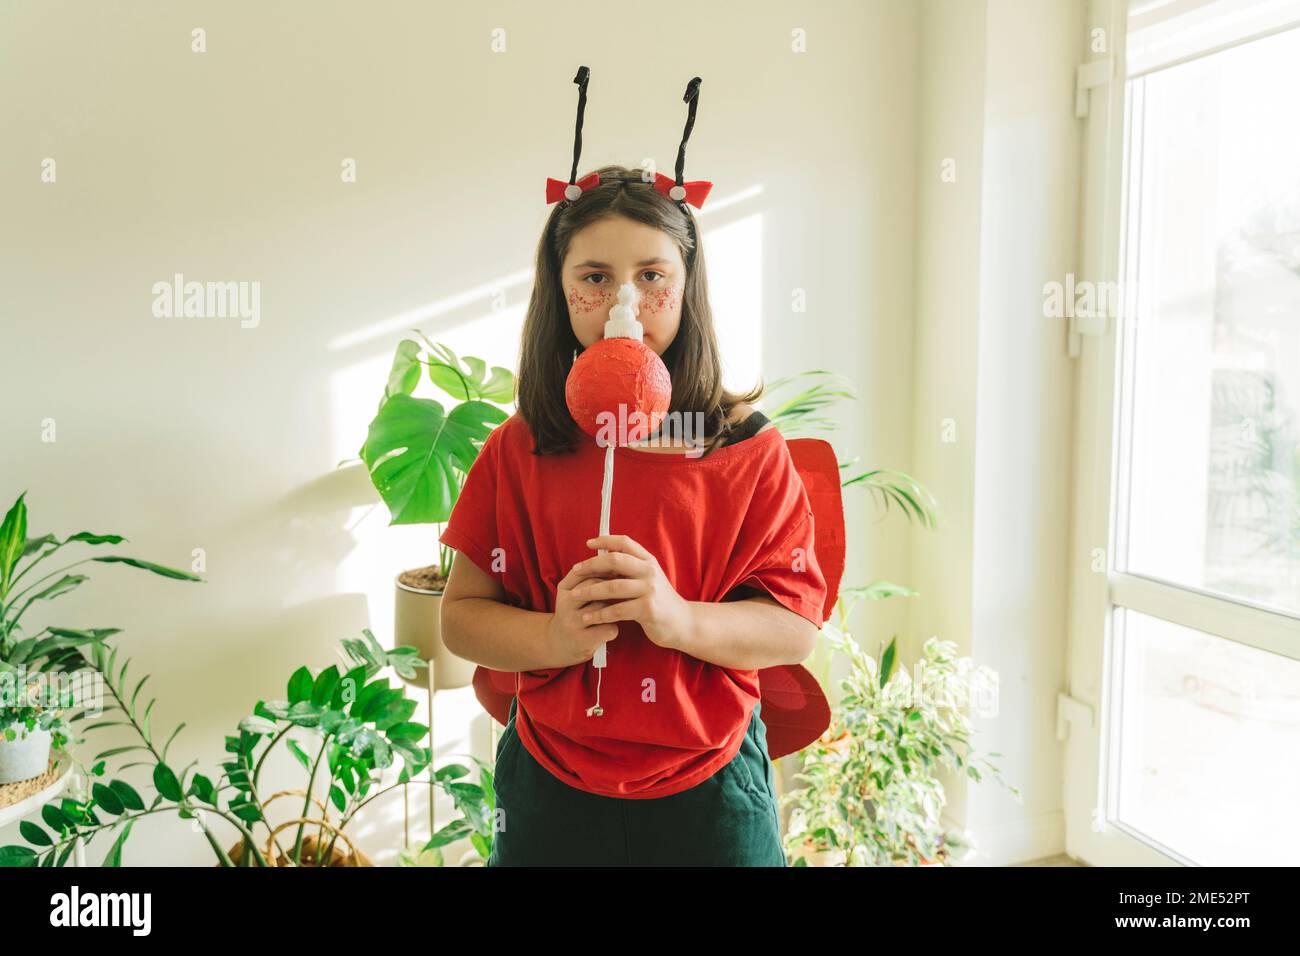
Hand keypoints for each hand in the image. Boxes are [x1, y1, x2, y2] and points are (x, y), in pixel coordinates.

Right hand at [546, 566, 618, 666]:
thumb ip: (588, 576)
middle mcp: (565, 605)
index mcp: (564, 589)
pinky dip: (614, 628)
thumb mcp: (573, 592)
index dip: (606, 569)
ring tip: (615, 611)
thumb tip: (615, 559)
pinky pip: (609, 628)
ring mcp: (573, 623)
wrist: (557, 644)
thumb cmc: (574, 613)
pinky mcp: (583, 640)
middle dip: (613, 588)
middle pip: (596, 587)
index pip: (586, 571)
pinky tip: (609, 628)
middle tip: (623, 591)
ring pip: (605, 608)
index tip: (619, 572)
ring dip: (615, 608)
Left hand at [568, 534, 693, 649]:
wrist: (681, 622)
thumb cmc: (658, 600)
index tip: (588, 543)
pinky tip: (588, 617)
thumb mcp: (648, 579)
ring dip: (590, 591)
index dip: (605, 540)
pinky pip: (617, 610)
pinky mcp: (648, 609)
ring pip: (613, 586)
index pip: (625, 543)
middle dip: (591, 565)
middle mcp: (650, 572)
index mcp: (648, 561)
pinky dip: (599, 614)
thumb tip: (601, 558)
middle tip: (575, 570)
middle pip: (615, 561)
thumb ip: (630, 568)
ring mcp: (650, 590)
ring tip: (574, 596)